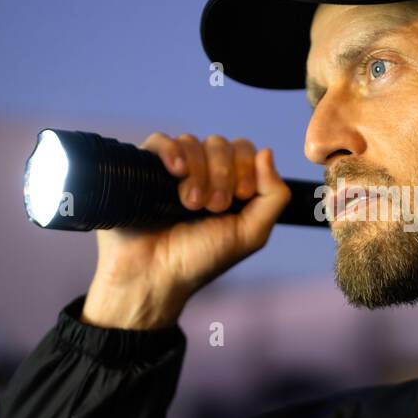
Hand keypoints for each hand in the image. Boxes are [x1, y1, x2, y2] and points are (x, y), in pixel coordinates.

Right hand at [80, 133, 290, 330]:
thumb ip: (273, 196)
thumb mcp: (250, 233)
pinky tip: (176, 171)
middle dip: (221, 175)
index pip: (244, 149)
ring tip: (190, 205)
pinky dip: (172, 151)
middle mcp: (202, 173)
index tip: (240, 197)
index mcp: (228, 185)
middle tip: (213, 207)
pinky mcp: (144, 168)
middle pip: (220, 144)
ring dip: (198, 173)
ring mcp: (172, 170)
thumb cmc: (201, 259)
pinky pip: (161, 141)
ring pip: (193, 142)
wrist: (153, 276)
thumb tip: (267, 152)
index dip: (245, 166)